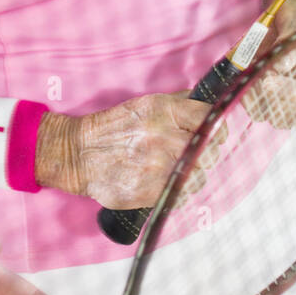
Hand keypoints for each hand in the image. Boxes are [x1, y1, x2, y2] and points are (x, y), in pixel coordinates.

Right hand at [65, 94, 210, 208]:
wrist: (79, 153)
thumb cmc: (112, 128)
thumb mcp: (143, 104)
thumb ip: (176, 103)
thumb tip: (205, 101)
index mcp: (163, 112)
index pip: (208, 118)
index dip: (215, 126)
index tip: (213, 132)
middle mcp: (164, 137)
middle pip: (208, 148)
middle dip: (204, 151)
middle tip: (192, 152)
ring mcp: (159, 166)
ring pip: (198, 174)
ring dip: (192, 172)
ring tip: (175, 168)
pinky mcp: (153, 191)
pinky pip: (182, 193)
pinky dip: (178, 189)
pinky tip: (166, 182)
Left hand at [244, 24, 295, 127]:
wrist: (290, 13)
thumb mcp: (294, 14)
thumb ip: (290, 35)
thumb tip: (282, 66)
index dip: (291, 91)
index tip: (267, 81)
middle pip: (295, 114)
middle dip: (270, 98)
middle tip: (254, 75)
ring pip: (276, 117)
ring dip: (257, 100)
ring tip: (248, 75)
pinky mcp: (279, 98)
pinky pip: (262, 110)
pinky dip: (249, 98)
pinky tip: (243, 78)